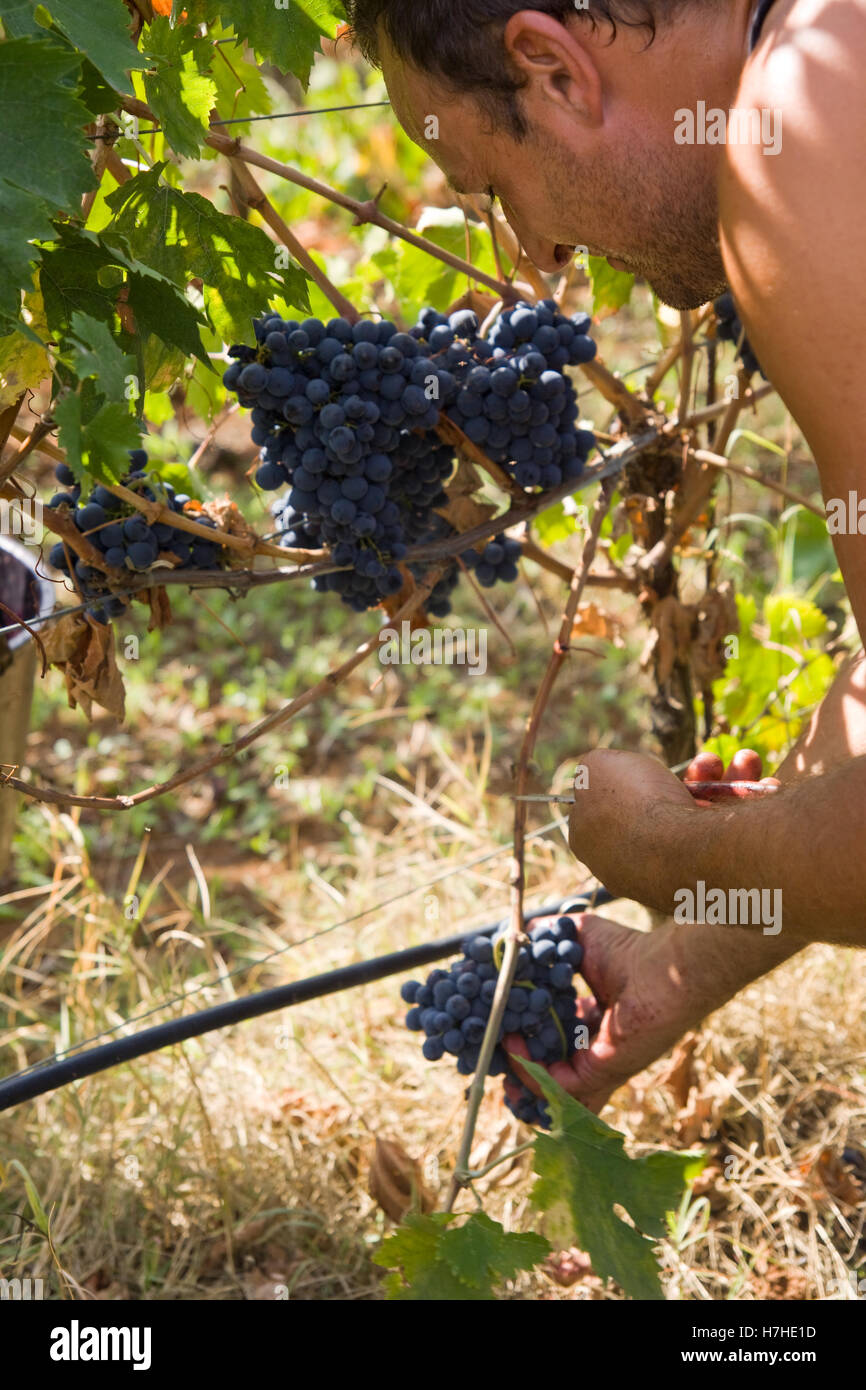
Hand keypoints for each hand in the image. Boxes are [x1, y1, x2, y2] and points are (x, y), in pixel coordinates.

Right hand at [505, 908, 794, 1112]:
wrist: (664, 968)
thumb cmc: (630, 949)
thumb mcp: (577, 936)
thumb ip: (543, 936)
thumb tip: (509, 936)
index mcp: (590, 1020)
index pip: (548, 1038)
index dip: (519, 1035)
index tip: (493, 1025)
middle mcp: (592, 1047)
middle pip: (546, 1068)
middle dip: (514, 1066)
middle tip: (486, 1054)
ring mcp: (597, 1063)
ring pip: (551, 1087)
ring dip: (519, 1079)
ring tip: (494, 1059)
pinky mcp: (600, 1071)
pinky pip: (559, 1085)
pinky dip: (532, 1071)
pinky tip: (514, 1046)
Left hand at [567, 747, 777, 907]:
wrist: (685, 852)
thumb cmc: (635, 805)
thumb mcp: (598, 767)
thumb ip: (595, 767)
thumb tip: (599, 770)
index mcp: (594, 845)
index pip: (609, 809)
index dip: (632, 781)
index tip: (648, 766)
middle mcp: (631, 868)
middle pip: (665, 810)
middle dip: (698, 779)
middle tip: (711, 761)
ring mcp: (674, 879)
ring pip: (704, 821)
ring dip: (730, 785)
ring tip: (747, 762)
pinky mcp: (715, 889)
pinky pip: (730, 841)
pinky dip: (748, 811)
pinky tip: (766, 788)